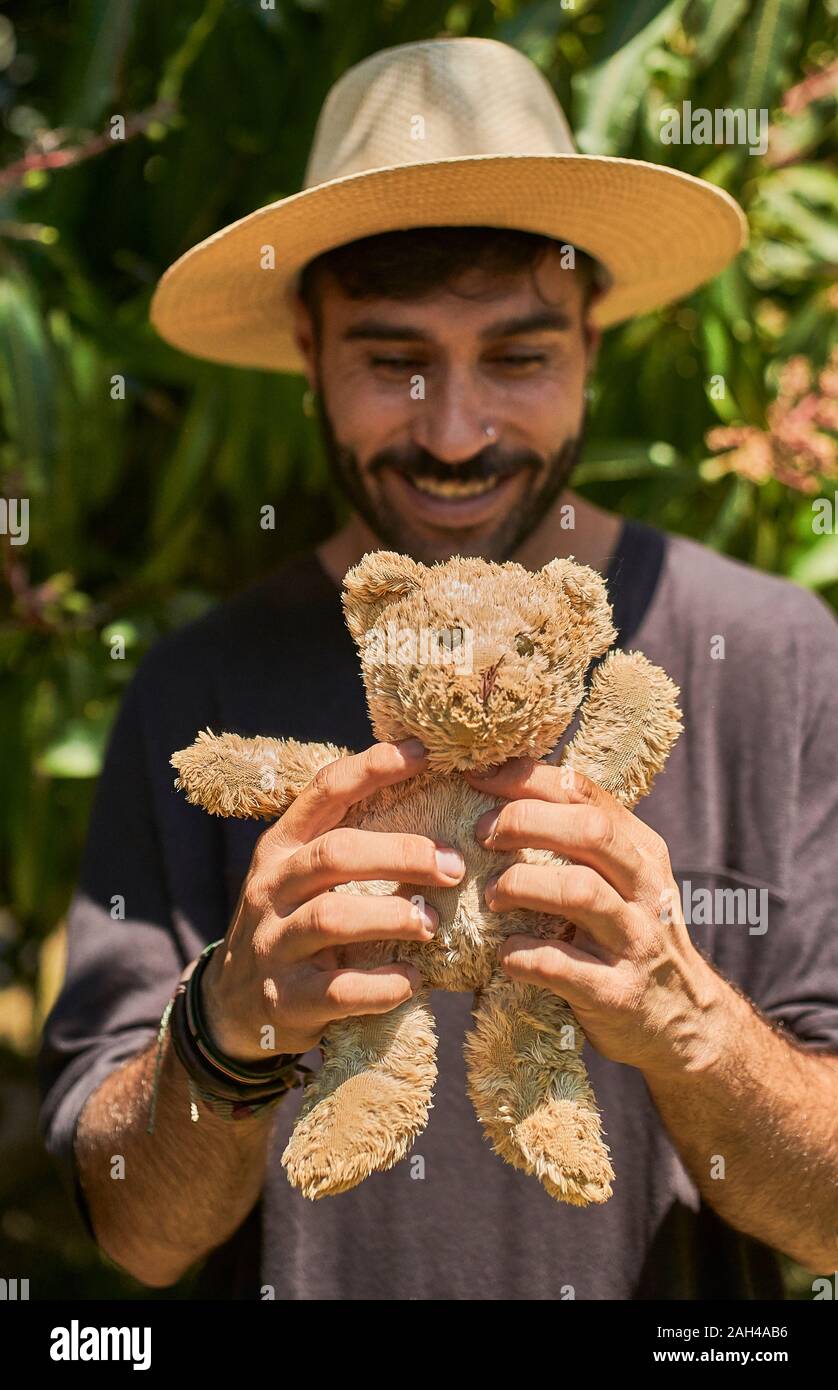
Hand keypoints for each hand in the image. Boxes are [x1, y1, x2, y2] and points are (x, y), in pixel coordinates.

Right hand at [201, 740, 464, 1062]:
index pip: (324, 792)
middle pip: (335, 855)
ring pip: (332, 918)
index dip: (372, 768)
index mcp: (282, 847)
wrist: (236, 1004)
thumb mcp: (304, 875)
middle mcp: (271, 888)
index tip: (423, 752)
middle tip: (453, 865)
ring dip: (392, 916)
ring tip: (430, 923)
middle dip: (401, 853)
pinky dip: (382, 985)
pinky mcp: (285, 999)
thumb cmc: (295, 923)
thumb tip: (436, 801)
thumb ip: (351, 842)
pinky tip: (411, 979)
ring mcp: (273, 945)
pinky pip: (338, 990)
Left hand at [466, 759, 722, 1078]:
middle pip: (589, 831)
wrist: (685, 1021)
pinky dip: (522, 954)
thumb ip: (582, 842)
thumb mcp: (624, 880)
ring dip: (521, 885)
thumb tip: (502, 796)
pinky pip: (559, 965)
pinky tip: (506, 954)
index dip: (526, 778)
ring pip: (579, 891)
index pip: (585, 792)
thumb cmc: (630, 936)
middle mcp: (645, 888)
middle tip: (481, 835)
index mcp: (641, 850)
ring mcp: (635, 941)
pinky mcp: (616, 993)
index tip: (478, 776)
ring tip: (493, 896)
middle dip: (524, 822)